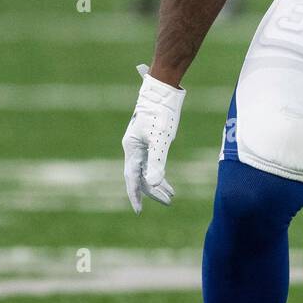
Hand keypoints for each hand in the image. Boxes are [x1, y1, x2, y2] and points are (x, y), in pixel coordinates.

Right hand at [122, 65, 185, 212]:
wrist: (162, 92)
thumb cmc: (160, 113)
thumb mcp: (160, 139)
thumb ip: (157, 161)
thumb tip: (154, 183)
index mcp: (132, 150)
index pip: (132, 179)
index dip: (135, 195)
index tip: (139, 211)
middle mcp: (133, 149)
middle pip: (140, 177)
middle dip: (152, 192)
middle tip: (168, 202)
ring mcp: (140, 145)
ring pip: (146, 171)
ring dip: (158, 184)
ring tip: (171, 196)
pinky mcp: (149, 141)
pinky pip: (151, 163)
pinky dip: (159, 173)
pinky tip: (167, 180)